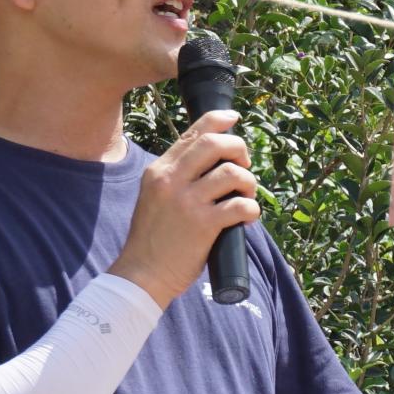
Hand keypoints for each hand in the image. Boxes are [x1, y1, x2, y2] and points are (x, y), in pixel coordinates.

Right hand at [109, 110, 259, 305]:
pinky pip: (240, 205)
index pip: (193, 133)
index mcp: (160, 170)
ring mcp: (187, 202)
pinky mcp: (203, 224)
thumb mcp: (155, 197)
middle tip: (244, 166)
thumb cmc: (153, 239)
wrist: (142, 274)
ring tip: (245, 197)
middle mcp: (171, 180)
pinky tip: (247, 217)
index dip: (219, 121)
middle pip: (215, 143)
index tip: (234, 119)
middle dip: (239, 149)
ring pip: (232, 173)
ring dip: (248, 183)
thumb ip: (176, 178)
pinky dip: (251, 209)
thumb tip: (211, 161)